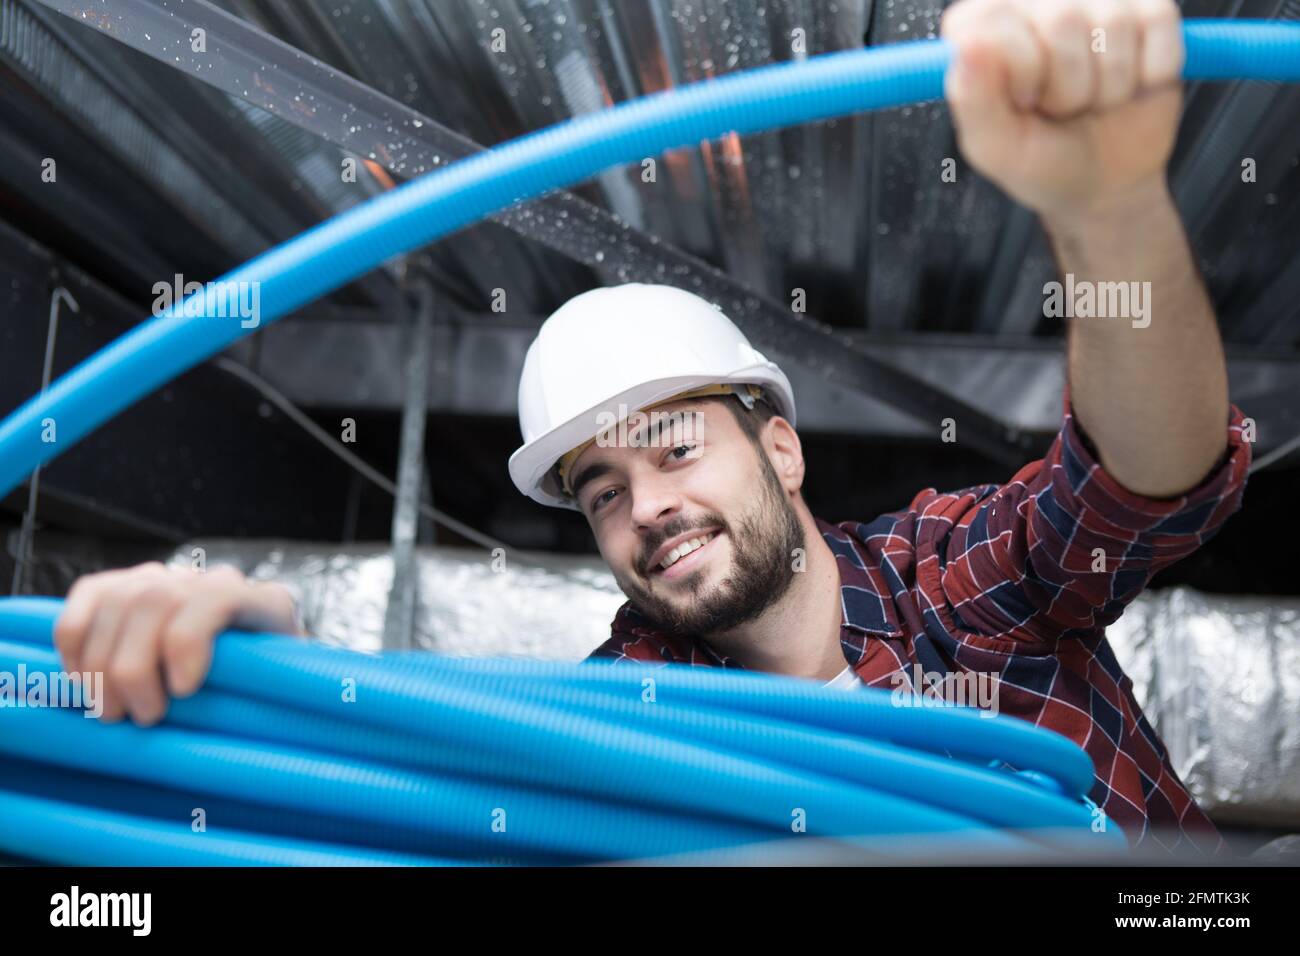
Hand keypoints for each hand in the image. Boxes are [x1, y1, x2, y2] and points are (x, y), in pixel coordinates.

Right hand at [53, 562, 303, 725]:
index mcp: (265, 602)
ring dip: (100, 664)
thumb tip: (242, 726)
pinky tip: (83, 681)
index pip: (219, 596)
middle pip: (155, 600)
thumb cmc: (269, 691)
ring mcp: (167, 576)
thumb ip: (269, 694)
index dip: (189, 640)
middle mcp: (213, 579)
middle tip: (142, 717)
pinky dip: (75, 641)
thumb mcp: (284, 694)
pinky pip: (88, 595)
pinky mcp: (125, 584)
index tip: (182, 692)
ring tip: (112, 713)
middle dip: (134, 667)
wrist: (260, 667)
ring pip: (117, 601)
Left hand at [941, 0, 1183, 223]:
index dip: (1021, 76)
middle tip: (1061, 109)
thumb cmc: (1042, 162)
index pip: (998, 23)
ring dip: (1109, 86)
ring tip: (1091, 102)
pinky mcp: (1147, 7)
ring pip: (1113, 22)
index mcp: (982, 27)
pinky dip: (1151, 71)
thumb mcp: (997, 148)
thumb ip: (973, 98)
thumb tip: (969, 44)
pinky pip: (1159, 21)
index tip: (1023, 105)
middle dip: (1069, 88)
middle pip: (1062, 20)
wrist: (1106, 180)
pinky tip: (1131, 86)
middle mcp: (1032, 2)